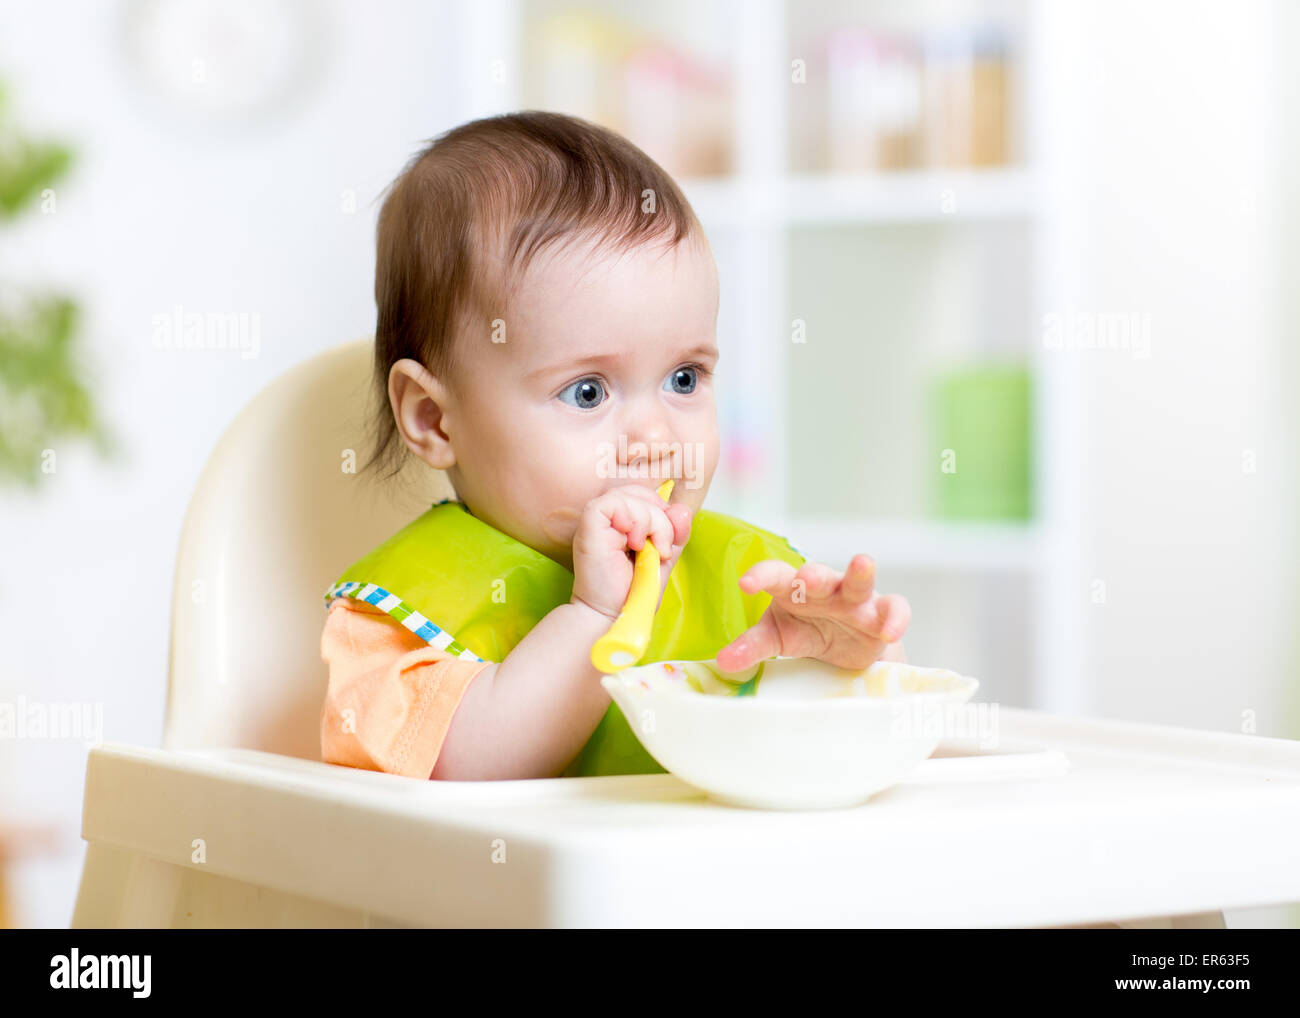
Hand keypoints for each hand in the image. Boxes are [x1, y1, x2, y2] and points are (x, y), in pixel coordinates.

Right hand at [569, 483, 692, 620]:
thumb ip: (673, 536)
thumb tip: (682, 509)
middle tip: (661, 547)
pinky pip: (610, 503)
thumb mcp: (661, 561)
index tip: (666, 542)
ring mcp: (597, 522)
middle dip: (660, 517)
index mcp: (623, 524)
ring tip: (645, 550)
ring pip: (628, 496)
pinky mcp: (589, 526)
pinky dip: (631, 518)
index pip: (645, 496)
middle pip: (639, 493)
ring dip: (650, 521)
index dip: (662, 511)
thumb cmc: (631, 594)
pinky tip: (632, 543)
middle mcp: (609, 520)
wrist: (612, 617)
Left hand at [715, 555, 910, 671]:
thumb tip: (723, 661)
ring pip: (859, 581)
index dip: (761, 576)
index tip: (745, 583)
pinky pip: (893, 608)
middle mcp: (824, 588)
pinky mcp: (880, 614)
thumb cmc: (805, 630)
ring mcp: (855, 599)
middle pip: (818, 575)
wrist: (846, 648)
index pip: (775, 576)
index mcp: (792, 589)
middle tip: (806, 577)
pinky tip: (891, 631)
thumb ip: (752, 646)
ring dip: (861, 573)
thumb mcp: (777, 637)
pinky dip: (895, 617)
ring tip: (863, 563)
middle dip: (813, 574)